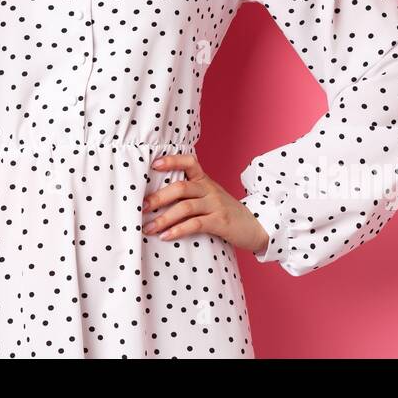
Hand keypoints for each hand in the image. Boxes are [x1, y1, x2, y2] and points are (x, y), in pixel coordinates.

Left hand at [142, 153, 270, 255]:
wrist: (255, 226)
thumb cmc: (224, 212)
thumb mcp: (209, 196)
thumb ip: (189, 193)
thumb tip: (155, 197)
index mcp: (205, 180)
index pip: (189, 162)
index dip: (172, 160)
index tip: (154, 164)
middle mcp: (210, 189)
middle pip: (180, 187)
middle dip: (158, 197)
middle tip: (142, 207)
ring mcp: (216, 205)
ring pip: (185, 207)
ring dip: (164, 218)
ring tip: (149, 228)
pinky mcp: (220, 222)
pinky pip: (195, 224)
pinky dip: (178, 230)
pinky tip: (166, 237)